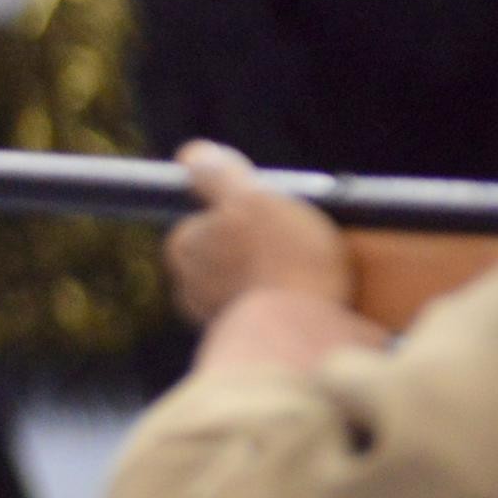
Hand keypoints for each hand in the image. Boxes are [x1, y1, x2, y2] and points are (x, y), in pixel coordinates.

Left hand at [163, 141, 352, 327]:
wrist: (305, 337)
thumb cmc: (280, 261)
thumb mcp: (253, 199)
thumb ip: (220, 176)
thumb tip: (192, 155)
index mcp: (184, 249)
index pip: (213, 219)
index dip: (248, 212)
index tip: (277, 218)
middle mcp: (191, 287)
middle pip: (231, 251)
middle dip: (260, 246)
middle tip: (299, 244)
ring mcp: (219, 319)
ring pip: (251, 282)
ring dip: (277, 276)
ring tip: (311, 274)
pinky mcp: (250, 343)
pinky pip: (271, 312)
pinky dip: (288, 306)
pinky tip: (313, 302)